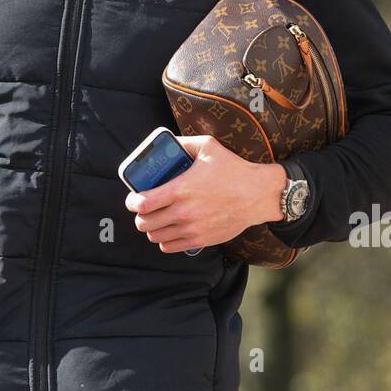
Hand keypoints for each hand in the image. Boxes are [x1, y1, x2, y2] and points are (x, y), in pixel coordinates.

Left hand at [123, 134, 287, 252]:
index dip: (132, 202)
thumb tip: (167, 143)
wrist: (258, 195)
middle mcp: (183, 212)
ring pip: (155, 237)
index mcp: (180, 189)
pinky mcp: (201, 240)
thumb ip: (184, 143)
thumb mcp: (208, 147)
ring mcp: (191, 229)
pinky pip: (170, 247)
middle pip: (144, 223)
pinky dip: (165, 240)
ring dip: (152, 228)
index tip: (134, 198)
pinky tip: (170, 230)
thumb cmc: (233, 169)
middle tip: (145, 208)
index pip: (142, 203)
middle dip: (140, 216)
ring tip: (157, 218)